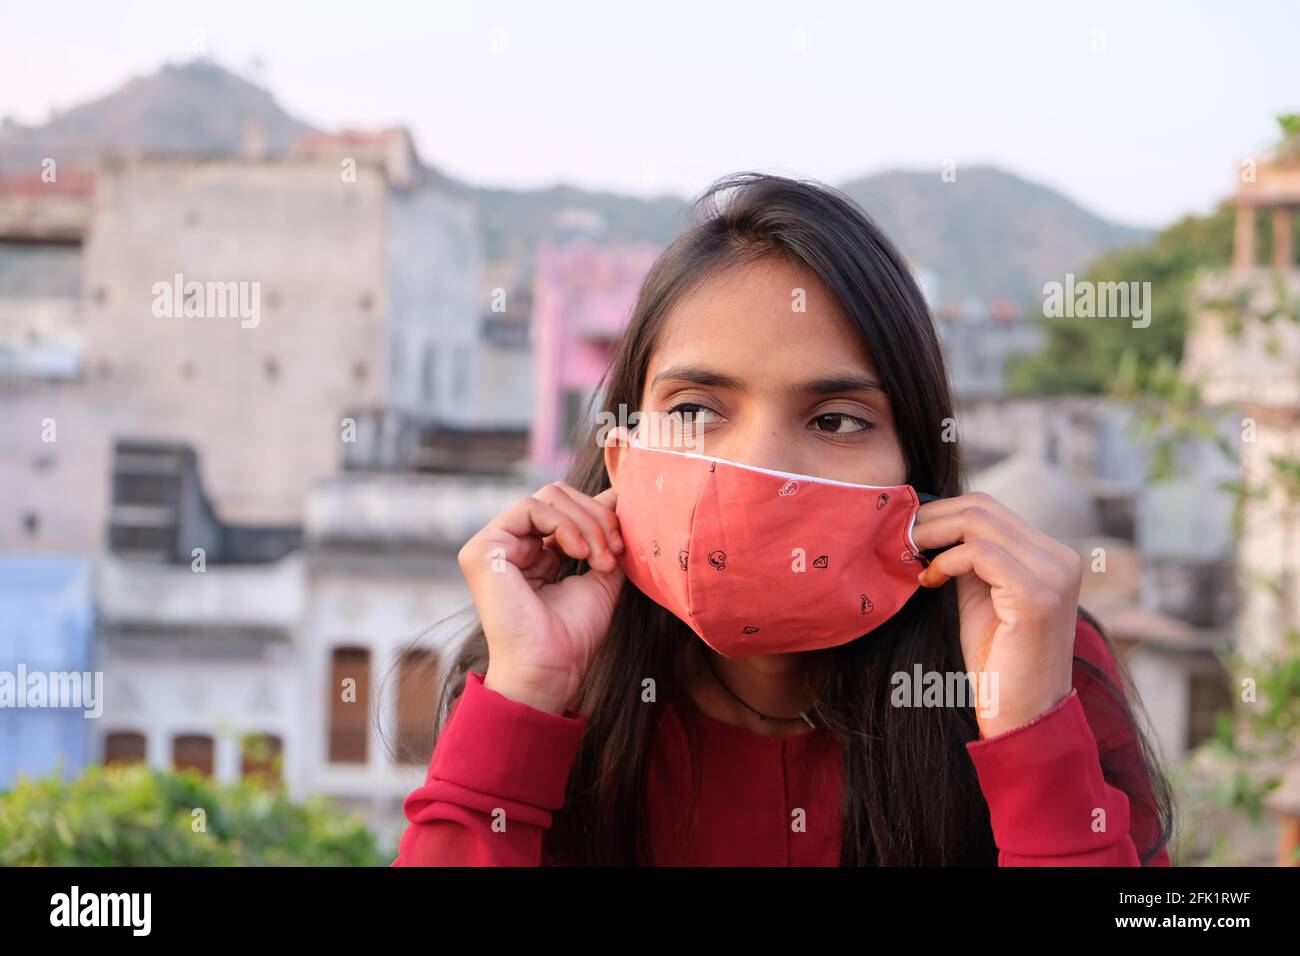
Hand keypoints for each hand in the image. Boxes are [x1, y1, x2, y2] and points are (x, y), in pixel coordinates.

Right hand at [457, 481, 625, 713]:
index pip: (567, 507)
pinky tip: (578, 554)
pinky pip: (530, 507)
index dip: (600, 514)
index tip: (624, 543)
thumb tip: (617, 495)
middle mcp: (512, 544)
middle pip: (558, 494)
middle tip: (615, 552)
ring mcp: (494, 545)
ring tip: (601, 559)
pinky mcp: (483, 548)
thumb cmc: (573, 634)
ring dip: (586, 524)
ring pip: (548, 497)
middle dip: (596, 518)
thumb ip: (604, 536)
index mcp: (534, 551)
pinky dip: (564, 525)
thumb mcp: (600, 574)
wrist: (551, 668)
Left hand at [910, 491, 1080, 737]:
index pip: (990, 509)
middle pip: (983, 507)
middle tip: (899, 535)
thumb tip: (931, 526)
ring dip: (933, 534)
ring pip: (979, 522)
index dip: (942, 512)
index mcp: (1053, 556)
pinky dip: (946, 561)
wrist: (1024, 716)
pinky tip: (929, 580)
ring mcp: (1054, 576)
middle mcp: (1062, 559)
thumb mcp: (982, 598)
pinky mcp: (1038, 596)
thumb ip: (970, 561)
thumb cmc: (998, 663)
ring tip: (907, 552)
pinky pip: (980, 553)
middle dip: (932, 517)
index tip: (907, 529)